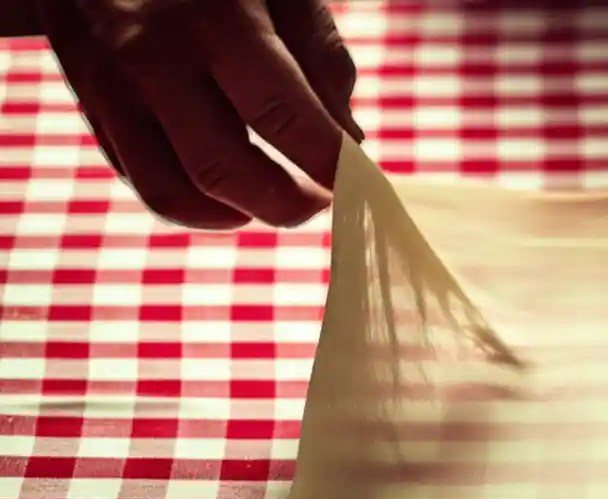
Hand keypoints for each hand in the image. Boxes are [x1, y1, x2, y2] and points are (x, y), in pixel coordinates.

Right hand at [38, 0, 362, 228]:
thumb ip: (320, 53)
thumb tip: (349, 141)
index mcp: (215, 20)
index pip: (281, 115)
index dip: (328, 165)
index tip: (361, 185)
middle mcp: (154, 59)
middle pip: (223, 170)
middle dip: (287, 205)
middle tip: (323, 202)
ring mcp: (111, 89)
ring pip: (173, 194)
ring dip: (238, 214)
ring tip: (279, 198)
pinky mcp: (92, 110)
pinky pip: (143, 182)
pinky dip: (196, 204)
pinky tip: (233, 191)